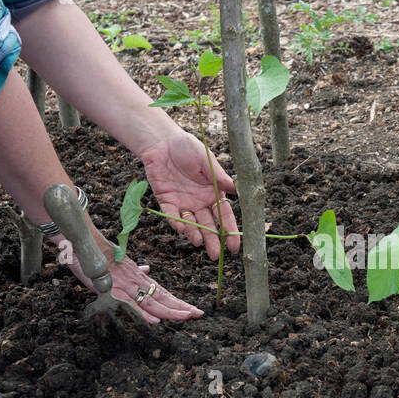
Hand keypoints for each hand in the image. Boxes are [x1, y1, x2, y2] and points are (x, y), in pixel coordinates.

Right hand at [63, 234, 201, 323]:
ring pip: (152, 302)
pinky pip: (130, 304)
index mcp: (139, 278)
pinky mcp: (113, 290)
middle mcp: (136, 282)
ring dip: (170, 311)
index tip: (193, 310)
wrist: (84, 243)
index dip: (178, 302)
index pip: (163, 292)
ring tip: (187, 316)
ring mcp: (126, 286)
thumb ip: (135, 269)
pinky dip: (142, 313)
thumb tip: (148, 269)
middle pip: (162, 298)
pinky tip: (155, 321)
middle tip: (199, 314)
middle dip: (181, 307)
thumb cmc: (100, 254)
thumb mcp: (122, 262)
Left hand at [141, 128, 241, 260]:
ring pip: (191, 224)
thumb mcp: (206, 160)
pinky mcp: (166, 200)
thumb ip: (218, 176)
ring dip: (194, 234)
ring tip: (197, 243)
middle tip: (216, 255)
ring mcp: (183, 202)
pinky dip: (176, 222)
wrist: (162, 142)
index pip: (224, 215)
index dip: (230, 230)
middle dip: (212, 240)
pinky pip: (172, 215)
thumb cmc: (187, 147)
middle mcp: (200, 201)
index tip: (235, 246)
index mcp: (213, 193)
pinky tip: (181, 228)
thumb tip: (236, 190)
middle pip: (208, 225)